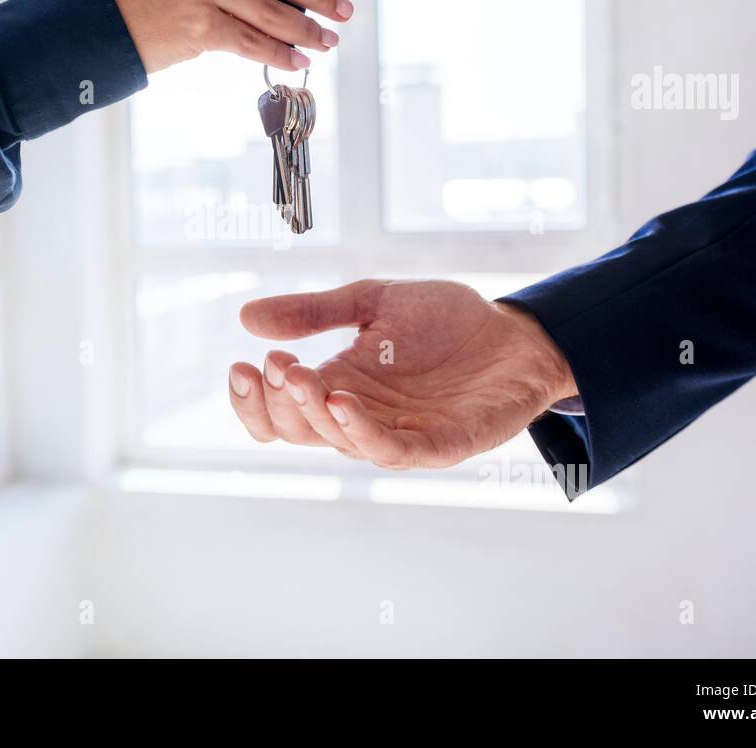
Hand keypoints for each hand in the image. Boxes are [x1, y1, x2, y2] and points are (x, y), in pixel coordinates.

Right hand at [227, 280, 577, 468]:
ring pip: (340, 442)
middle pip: (299, 430)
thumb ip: (314, 312)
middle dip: (279, 402)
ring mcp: (398, 435)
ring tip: (302, 378)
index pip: (279, 413)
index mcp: (338, 386)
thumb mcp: (371, 301)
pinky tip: (343, 403)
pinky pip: (394, 452)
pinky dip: (364, 434)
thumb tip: (246, 317)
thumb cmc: (446, 321)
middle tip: (276, 364)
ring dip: (315, 414)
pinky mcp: (439, 445)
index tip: (239, 364)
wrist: (516, 332)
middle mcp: (360, 418)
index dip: (252, 399)